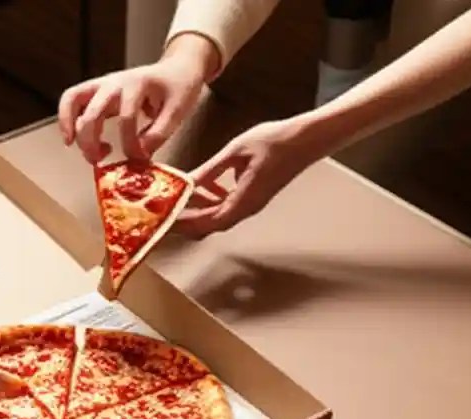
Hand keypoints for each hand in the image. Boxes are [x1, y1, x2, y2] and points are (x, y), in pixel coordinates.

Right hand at [58, 34, 218, 164]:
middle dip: (92, 141)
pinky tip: (72, 140)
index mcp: (137, 84)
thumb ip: (159, 133)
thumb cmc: (178, 88)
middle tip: (101, 161)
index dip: (130, 143)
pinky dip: (66, 120)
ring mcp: (102, 84)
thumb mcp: (178, 110)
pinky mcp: (96, 91)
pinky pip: (72, 100)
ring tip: (85, 153)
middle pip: (92, 112)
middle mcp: (114, 82)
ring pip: (73, 101)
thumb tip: (139, 156)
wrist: (176, 69)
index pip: (126, 117)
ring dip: (72, 129)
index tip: (139, 159)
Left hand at [176, 118, 325, 237]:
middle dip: (185, 221)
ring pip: (217, 217)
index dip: (184, 224)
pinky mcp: (253, 197)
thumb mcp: (235, 152)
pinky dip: (211, 201)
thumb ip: (209, 170)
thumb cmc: (275, 142)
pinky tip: (204, 186)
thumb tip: (186, 182)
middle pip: (209, 226)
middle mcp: (247, 209)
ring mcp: (251, 204)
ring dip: (197, 210)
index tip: (165, 220)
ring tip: (178, 197)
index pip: (206, 222)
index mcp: (243, 201)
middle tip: (164, 211)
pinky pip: (227, 206)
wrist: (306, 140)